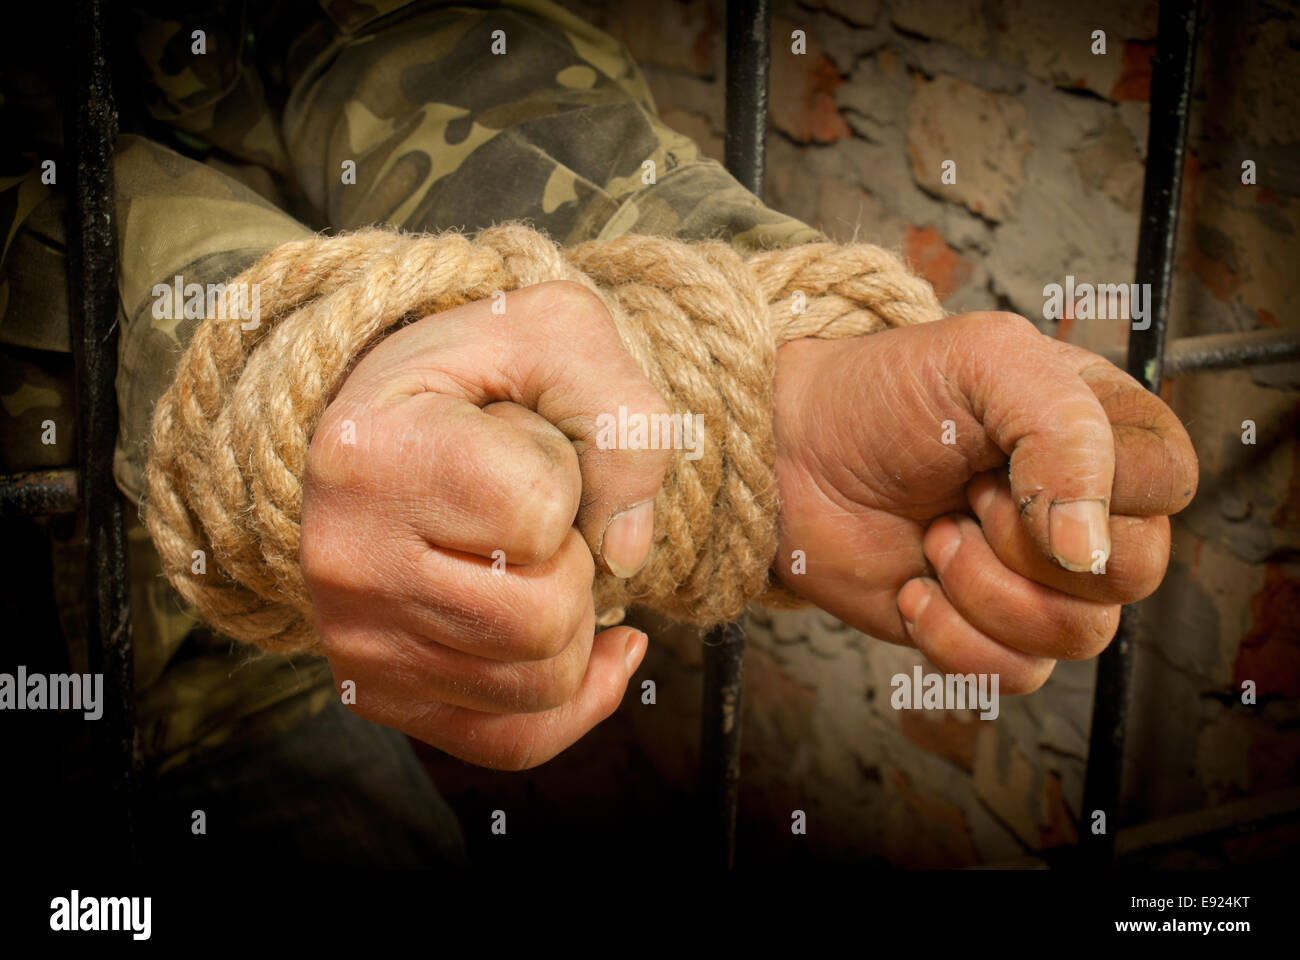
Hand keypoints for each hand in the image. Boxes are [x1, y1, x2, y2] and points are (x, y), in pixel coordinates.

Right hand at [300, 281, 672, 767]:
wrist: (388, 420)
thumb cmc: (478, 378)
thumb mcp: (558, 335)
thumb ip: (622, 416)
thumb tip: (626, 555)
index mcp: (372, 455)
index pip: (541, 510)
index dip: (568, 474)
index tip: (519, 443)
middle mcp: (345, 561)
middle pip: (545, 620)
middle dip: (577, 561)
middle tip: (534, 512)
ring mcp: (356, 640)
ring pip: (541, 683)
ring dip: (572, 617)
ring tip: (527, 557)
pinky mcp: (380, 692)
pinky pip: (514, 741)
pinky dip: (573, 696)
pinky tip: (583, 640)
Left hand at [771, 311, 1197, 691]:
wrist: (790, 454)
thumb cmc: (882, 394)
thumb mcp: (983, 362)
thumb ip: (1066, 431)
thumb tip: (1090, 552)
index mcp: (1105, 432)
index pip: (1169, 483)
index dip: (1099, 484)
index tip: (1008, 457)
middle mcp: (1085, 511)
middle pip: (1136, 572)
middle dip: (1030, 541)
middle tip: (966, 496)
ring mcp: (1038, 579)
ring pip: (1079, 634)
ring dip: (986, 588)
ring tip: (934, 536)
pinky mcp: (986, 630)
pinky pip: (1019, 676)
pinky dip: (956, 639)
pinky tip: (913, 589)